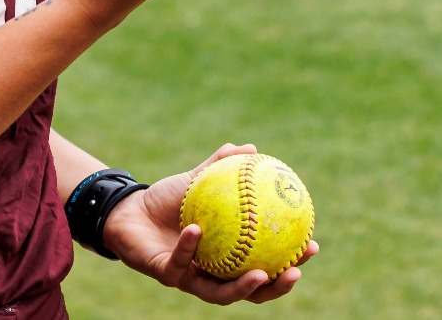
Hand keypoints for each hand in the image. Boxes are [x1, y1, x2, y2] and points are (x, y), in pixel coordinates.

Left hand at [102, 143, 316, 305]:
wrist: (129, 211)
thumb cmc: (167, 200)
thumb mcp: (197, 180)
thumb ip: (220, 166)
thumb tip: (251, 148)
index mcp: (227, 257)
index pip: (267, 265)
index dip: (291, 261)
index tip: (312, 245)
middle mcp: (212, 274)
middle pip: (253, 291)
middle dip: (277, 286)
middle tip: (295, 270)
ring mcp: (189, 279)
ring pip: (220, 294)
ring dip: (243, 286)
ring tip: (260, 273)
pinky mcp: (165, 275)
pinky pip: (181, 265)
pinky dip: (189, 248)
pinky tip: (197, 230)